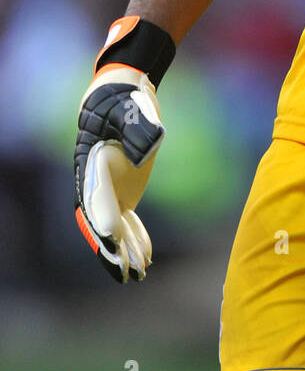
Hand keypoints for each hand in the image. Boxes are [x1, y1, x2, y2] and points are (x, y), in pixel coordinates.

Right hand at [74, 66, 164, 282]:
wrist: (121, 95)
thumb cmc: (123, 101)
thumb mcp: (131, 111)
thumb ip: (137, 130)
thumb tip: (144, 152)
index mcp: (92, 166)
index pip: (96, 202)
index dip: (104, 223)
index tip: (113, 241)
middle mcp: (96, 184)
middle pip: (100, 224)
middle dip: (111, 249)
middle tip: (125, 272)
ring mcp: (109, 191)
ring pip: (114, 229)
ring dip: (125, 251)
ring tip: (139, 275)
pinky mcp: (124, 193)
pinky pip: (127, 222)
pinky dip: (136, 239)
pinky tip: (146, 258)